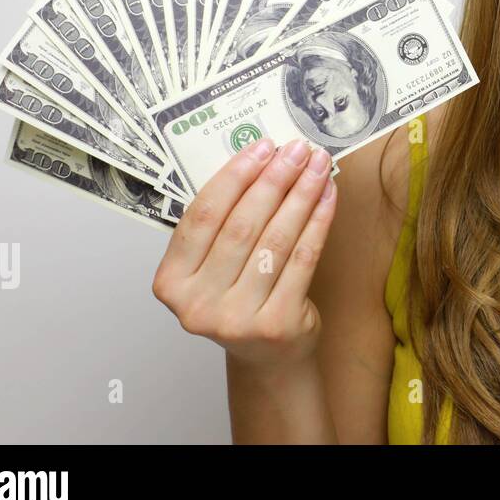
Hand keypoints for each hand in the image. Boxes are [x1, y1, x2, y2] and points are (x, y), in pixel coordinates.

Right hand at [152, 137, 338, 369]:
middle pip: (241, 226)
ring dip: (301, 195)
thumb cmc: (240, 296)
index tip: (261, 146)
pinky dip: (318, 222)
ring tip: (318, 166)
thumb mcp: (215, 264)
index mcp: (171, 282)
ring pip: (275, 240)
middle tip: (297, 150)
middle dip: (274, 180)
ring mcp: (236, 318)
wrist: (267, 353)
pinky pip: (303, 260)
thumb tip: (262, 158)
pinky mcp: (277, 323)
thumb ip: (224, 221)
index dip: (234, 176)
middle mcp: (197, 304)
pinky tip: (328, 197)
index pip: (202, 216)